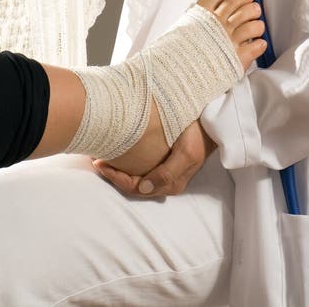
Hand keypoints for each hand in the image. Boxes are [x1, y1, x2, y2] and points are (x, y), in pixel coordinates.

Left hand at [93, 119, 216, 197]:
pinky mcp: (165, 161)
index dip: (116, 178)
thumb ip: (167, 172)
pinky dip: (127, 164)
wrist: (212, 122)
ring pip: (136, 178)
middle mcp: (166, 181)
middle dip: (113, 175)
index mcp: (171, 183)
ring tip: (102, 157)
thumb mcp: (187, 153)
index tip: (100, 163)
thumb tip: (144, 187)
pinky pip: (141, 168)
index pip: (136, 187)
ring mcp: (165, 172)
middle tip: (95, 160)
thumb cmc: (199, 136)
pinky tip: (118, 154)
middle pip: (133, 185)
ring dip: (118, 170)